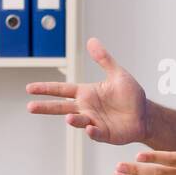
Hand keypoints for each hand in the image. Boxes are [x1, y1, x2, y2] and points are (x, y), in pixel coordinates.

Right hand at [26, 37, 148, 144]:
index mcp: (86, 93)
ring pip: (78, 121)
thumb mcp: (117, 74)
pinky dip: (92, 132)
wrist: (145, 114)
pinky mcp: (104, 134)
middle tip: (30, 106)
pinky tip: (89, 128)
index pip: (62, 90)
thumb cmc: (131, 96)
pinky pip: (95, 133)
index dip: (46, 88)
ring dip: (73, 120)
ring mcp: (94, 122)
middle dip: (46, 107)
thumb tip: (91, 41)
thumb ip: (104, 59)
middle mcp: (86, 108)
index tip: (30, 87)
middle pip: (61, 107)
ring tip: (69, 118)